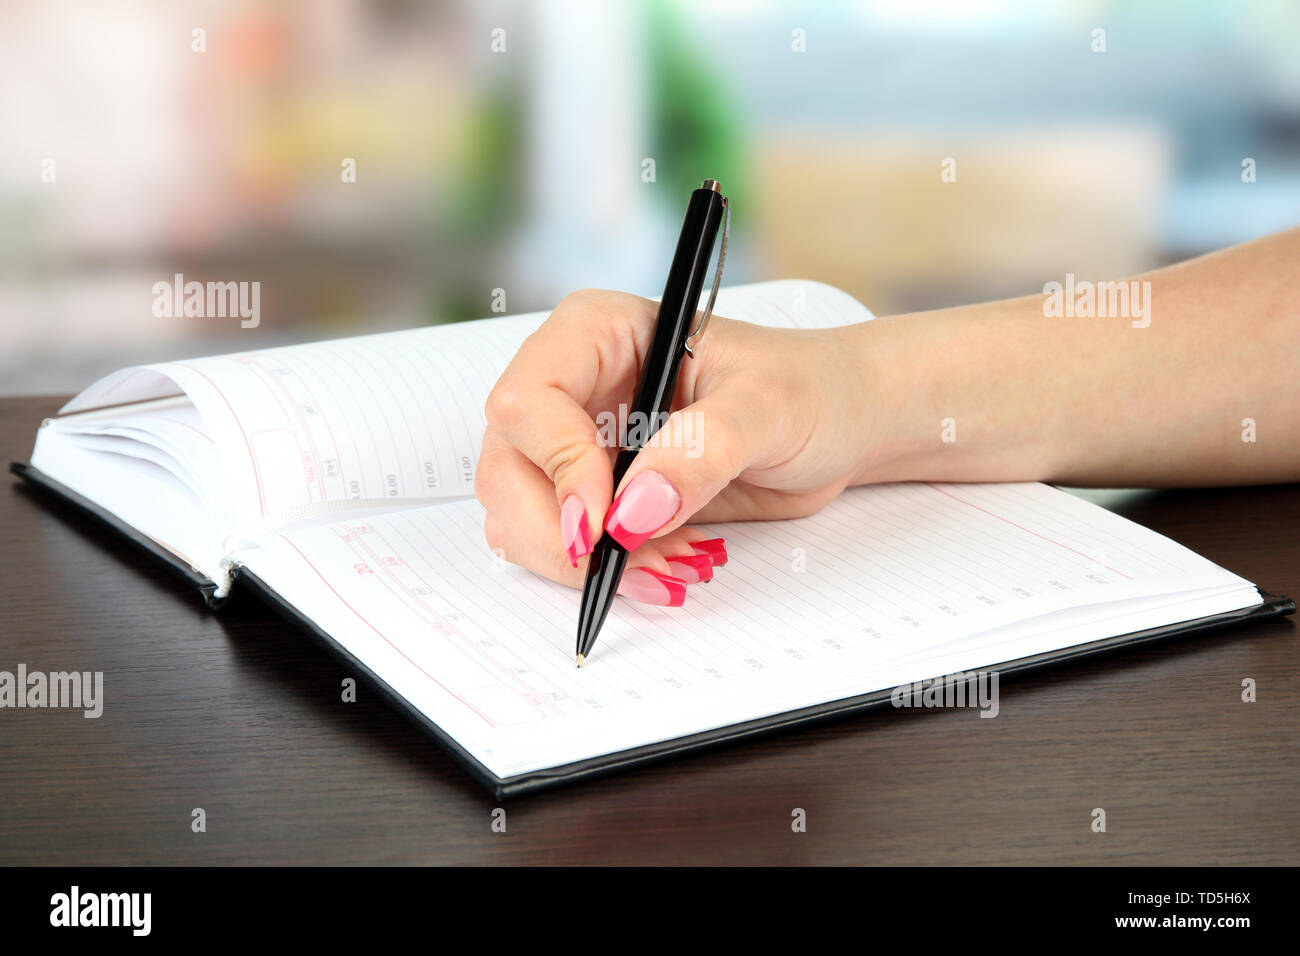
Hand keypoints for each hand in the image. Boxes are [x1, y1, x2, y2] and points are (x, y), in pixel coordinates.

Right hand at [475, 289, 879, 603]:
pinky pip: (563, 546)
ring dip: (585, 562)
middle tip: (630, 566)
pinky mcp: (596, 496)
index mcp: (597, 333)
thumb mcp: (767, 408)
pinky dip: (603, 572)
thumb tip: (633, 511)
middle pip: (508, 470)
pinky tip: (664, 567)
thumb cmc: (810, 388)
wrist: (840, 426)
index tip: (605, 520)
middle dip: (562, 534)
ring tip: (670, 567)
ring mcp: (577, 445)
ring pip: (521, 518)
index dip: (556, 466)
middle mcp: (573, 386)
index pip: (527, 401)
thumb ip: (700, 451)